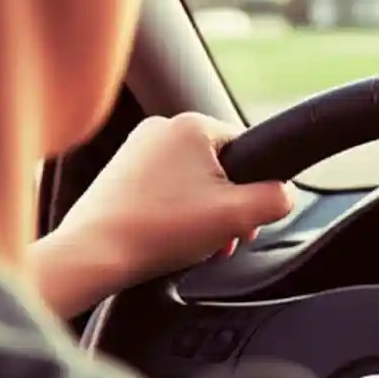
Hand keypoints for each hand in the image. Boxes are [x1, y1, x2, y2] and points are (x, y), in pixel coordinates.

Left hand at [35, 113, 292, 315]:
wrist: (94, 253)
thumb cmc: (160, 229)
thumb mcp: (238, 215)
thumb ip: (276, 199)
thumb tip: (284, 194)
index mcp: (192, 124)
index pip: (247, 150)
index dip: (253, 189)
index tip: (241, 220)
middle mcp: (161, 127)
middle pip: (219, 168)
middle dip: (226, 206)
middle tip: (220, 237)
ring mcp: (135, 149)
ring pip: (192, 181)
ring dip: (202, 213)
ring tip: (192, 242)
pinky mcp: (118, 172)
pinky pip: (163, 188)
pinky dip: (174, 212)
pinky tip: (167, 236)